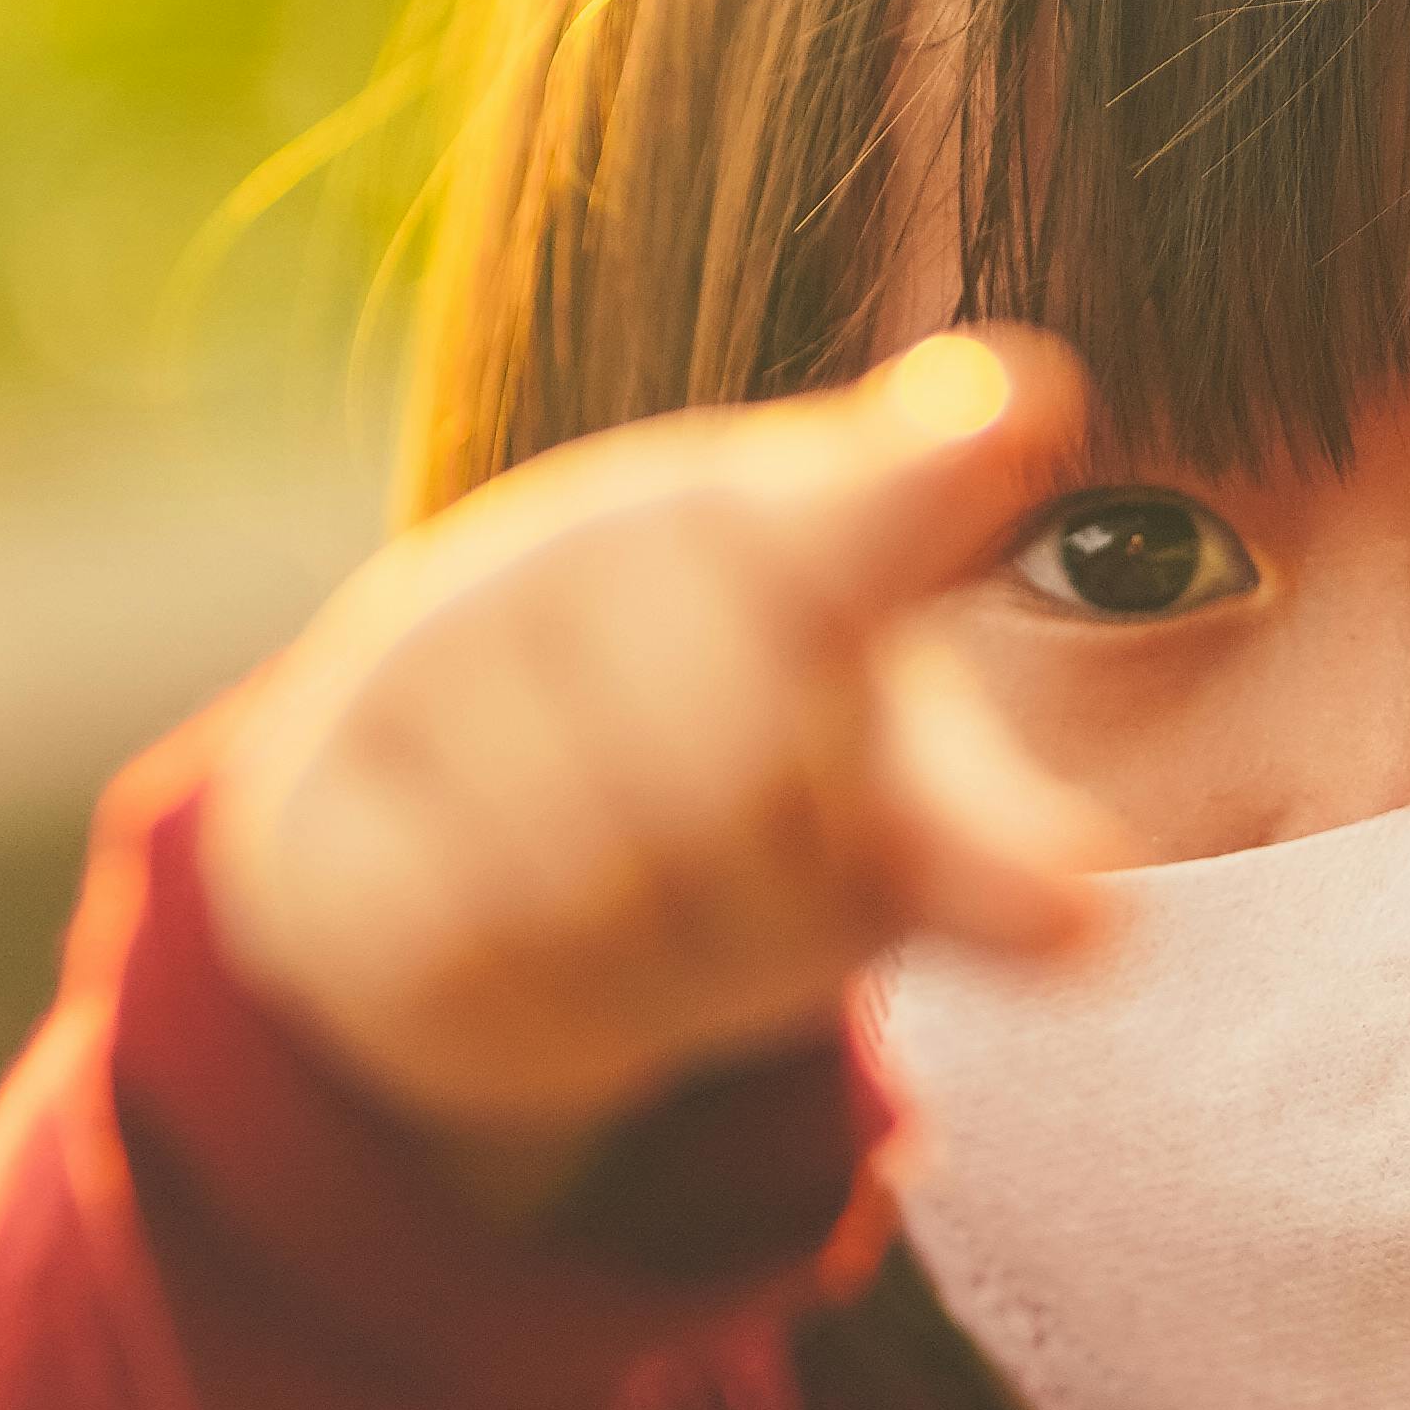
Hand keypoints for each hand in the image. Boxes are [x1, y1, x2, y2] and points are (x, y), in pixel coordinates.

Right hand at [199, 324, 1122, 1215]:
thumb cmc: (716, 788)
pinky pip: (479, 947)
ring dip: (673, 956)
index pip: (852, 513)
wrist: (418, 830)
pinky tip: (552, 944)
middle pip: (743, 783)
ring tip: (669, 913)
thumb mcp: (881, 807)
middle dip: (786, 900)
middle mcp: (585, 547)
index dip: (924, 477)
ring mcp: (434, 652)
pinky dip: (544, 994)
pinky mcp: (320, 787)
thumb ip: (979, 851)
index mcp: (758, 517)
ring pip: (611, 883)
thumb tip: (1089, 922)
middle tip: (782, 890)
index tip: (1018, 415)